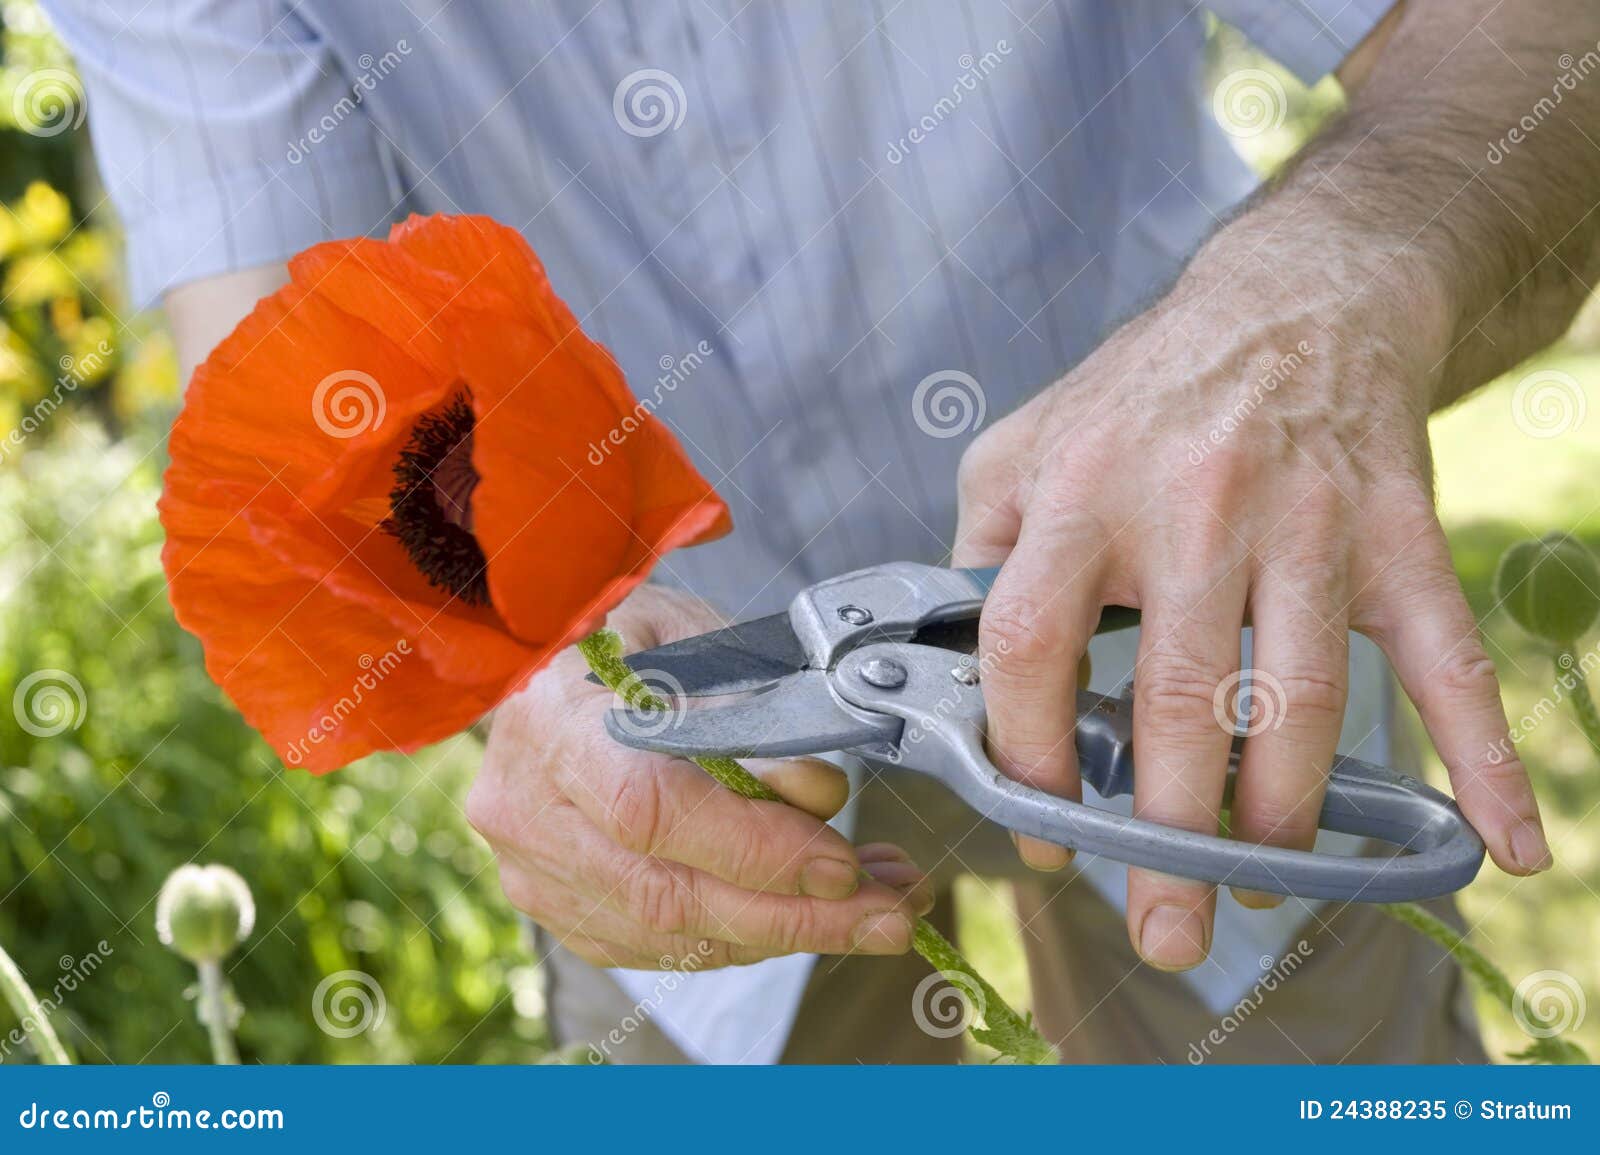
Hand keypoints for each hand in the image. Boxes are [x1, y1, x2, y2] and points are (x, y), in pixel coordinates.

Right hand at [466, 585, 931, 969]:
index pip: (650, 809)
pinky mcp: (561, 911)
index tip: (842, 866)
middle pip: (669, 894)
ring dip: (789, 932)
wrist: (545, 669)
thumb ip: (751, 710)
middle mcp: (528, 812)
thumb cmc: (631, 642)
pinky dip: (747, 936)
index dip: (753, 847)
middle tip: (893, 916)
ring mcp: (535, 874)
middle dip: (797, 915)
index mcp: (552, 721)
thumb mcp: (695, 637)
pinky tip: (812, 914)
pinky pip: (664, 947)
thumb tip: (818, 795)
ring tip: (879, 909)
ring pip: (674, 935)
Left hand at [953, 250, 1549, 970]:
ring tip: (1261, 890)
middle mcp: (1192, 510)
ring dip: (1282, 820)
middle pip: (1174, 702)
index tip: (1036, 825)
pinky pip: (1443, 658)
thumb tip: (943, 659)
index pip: (1030, 648)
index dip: (1024, 752)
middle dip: (1166, 838)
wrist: (1295, 299)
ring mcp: (1305, 526)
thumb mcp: (1021, 445)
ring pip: (1298, 703)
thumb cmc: (1147, 391)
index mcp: (1081, 496)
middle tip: (1163, 932)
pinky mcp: (1395, 538)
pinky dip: (1482, 756)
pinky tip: (1501, 844)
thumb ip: (975, 550)